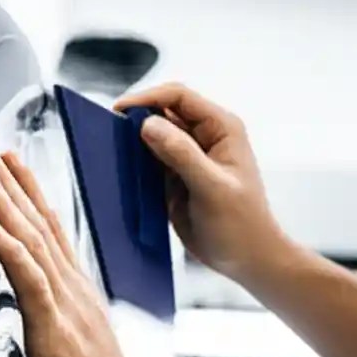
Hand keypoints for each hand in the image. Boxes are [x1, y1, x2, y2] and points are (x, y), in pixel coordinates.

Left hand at [0, 142, 157, 356]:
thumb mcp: (76, 349)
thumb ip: (60, 321)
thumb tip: (45, 311)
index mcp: (76, 295)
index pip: (49, 233)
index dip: (27, 195)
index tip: (10, 165)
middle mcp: (73, 292)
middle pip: (39, 224)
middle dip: (12, 181)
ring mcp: (66, 307)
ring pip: (33, 242)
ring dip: (7, 202)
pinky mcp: (57, 330)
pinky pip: (31, 282)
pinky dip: (11, 250)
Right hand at [116, 83, 289, 285]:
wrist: (247, 259)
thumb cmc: (240, 224)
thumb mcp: (211, 187)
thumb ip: (181, 154)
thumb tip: (147, 124)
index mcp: (221, 128)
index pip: (179, 97)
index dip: (148, 98)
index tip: (119, 111)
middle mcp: (204, 136)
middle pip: (163, 112)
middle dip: (137, 117)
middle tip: (109, 131)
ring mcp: (189, 156)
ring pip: (154, 135)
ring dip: (133, 140)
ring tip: (110, 148)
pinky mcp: (175, 176)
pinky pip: (150, 159)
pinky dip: (135, 161)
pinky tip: (121, 168)